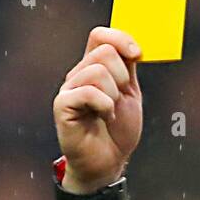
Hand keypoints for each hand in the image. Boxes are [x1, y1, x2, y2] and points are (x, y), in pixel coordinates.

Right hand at [52, 26, 143, 191]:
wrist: (107, 164)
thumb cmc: (118, 132)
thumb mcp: (130, 95)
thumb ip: (129, 68)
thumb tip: (133, 43)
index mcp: (93, 68)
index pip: (100, 35)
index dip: (120, 38)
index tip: (137, 54)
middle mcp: (78, 74)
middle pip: (104, 51)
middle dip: (122, 76)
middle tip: (120, 99)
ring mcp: (69, 89)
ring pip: (97, 71)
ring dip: (113, 95)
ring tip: (111, 112)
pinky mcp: (62, 106)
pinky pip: (88, 92)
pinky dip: (104, 106)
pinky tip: (105, 118)